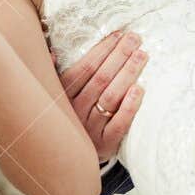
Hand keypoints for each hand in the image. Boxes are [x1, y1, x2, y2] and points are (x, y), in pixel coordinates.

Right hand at [58, 28, 147, 165]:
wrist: (70, 159)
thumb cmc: (69, 118)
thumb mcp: (57, 97)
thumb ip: (55, 75)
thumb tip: (52, 53)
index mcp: (62, 97)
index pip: (84, 69)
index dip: (102, 50)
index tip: (118, 34)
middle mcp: (74, 111)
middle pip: (101, 79)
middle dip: (120, 55)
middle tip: (135, 38)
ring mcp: (90, 129)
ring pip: (111, 97)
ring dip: (128, 73)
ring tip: (142, 55)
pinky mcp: (105, 144)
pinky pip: (119, 123)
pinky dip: (130, 105)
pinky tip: (140, 88)